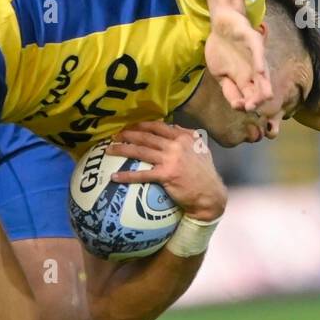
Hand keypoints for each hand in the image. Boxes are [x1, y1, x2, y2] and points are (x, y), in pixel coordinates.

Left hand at [109, 122, 226, 220]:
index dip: (141, 124)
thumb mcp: (201, 149)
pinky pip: (142, 174)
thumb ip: (188, 136)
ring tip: (109, 150)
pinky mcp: (166, 175)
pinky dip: (127, 175)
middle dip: (127, 134)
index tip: (129, 125)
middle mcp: (176, 146)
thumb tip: (174, 126)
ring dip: (122, 150)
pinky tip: (115, 177)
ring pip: (141, 151)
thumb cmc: (204, 173)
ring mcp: (171, 160)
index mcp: (184, 137)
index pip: (158, 126)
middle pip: (146, 136)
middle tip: (114, 136)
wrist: (210, 195)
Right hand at [205, 8, 272, 112]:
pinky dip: (259, 62)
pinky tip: (261, 72)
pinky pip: (258, 53)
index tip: (237, 106)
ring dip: (263, 87)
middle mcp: (252, 71)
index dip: (244, 104)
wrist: (223, 25)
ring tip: (265, 97)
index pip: (247, 97)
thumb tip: (235, 103)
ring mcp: (255, 56)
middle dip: (256, 100)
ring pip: (263, 75)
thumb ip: (228, 88)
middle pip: (258, 89)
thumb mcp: (220, 74)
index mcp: (243, 80)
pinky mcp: (254, 41)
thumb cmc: (222, 50)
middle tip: (251, 106)